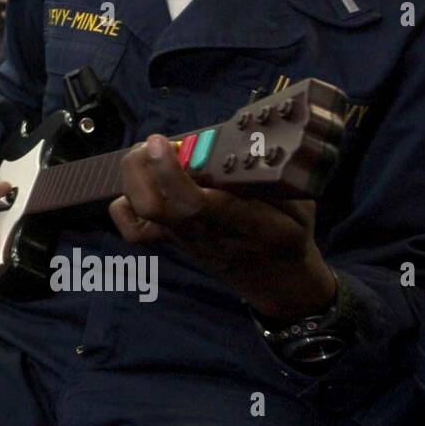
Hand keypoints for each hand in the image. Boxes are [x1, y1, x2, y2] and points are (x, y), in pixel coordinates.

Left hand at [108, 134, 336, 318]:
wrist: (278, 284)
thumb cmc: (289, 235)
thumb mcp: (299, 205)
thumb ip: (272, 178)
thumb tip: (243, 140)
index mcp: (246, 224)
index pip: (196, 203)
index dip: (170, 172)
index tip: (159, 142)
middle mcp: (207, 234)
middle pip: (154, 206)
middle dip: (141, 167)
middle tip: (156, 142)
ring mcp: (184, 240)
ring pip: (142, 212)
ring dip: (136, 175)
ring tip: (153, 154)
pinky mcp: (172, 242)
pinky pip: (135, 230)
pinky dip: (126, 204)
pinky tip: (141, 185)